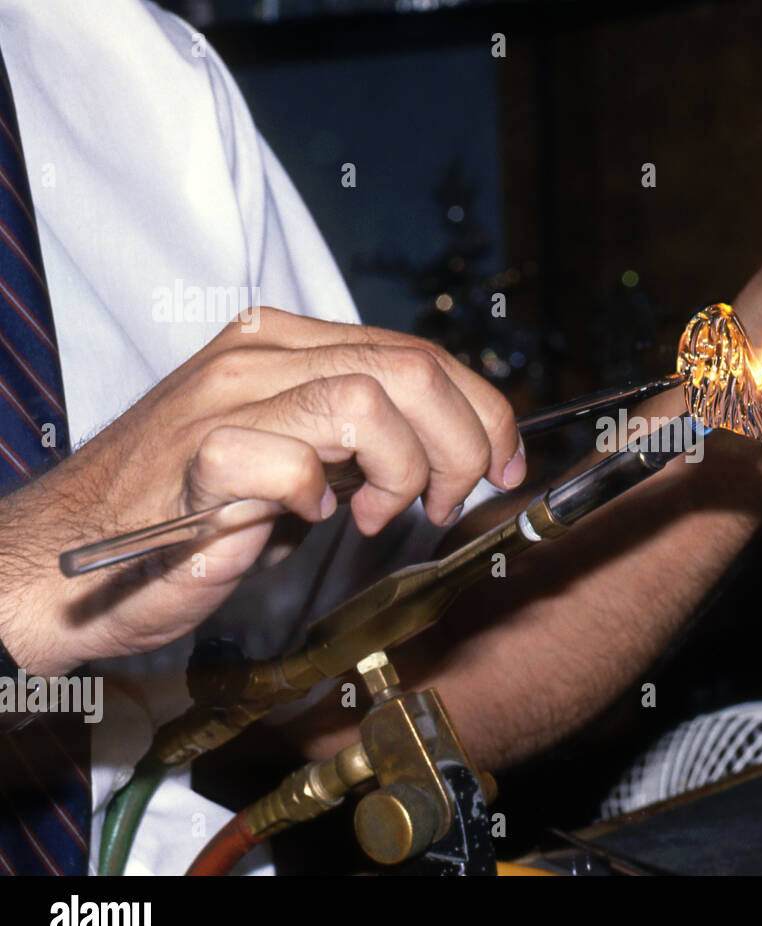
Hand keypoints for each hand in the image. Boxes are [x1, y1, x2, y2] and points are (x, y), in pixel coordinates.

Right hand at [0, 310, 525, 675]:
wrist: (72, 560)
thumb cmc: (190, 514)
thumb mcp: (300, 457)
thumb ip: (362, 437)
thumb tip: (454, 449)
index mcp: (288, 344)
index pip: (419, 352)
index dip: (483, 409)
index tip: (505, 463)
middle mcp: (260, 356)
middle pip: (412, 368)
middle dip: (463, 442)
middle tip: (447, 499)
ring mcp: (228, 400)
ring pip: (371, 399)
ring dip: (402, 469)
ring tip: (377, 513)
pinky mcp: (202, 457)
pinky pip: (296, 460)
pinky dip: (320, 498)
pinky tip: (304, 521)